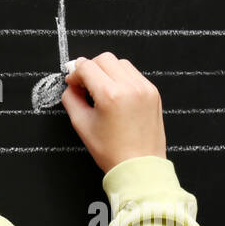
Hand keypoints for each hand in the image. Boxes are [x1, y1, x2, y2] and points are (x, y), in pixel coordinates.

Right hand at [60, 52, 166, 172]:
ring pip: (121, 63)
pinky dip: (122, 78)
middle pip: (104, 59)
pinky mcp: (153, 93)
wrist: (140, 166)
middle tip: (85, 84)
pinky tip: (116, 94)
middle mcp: (130, 87)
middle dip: (91, 68)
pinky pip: (134, 74)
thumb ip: (71, 99)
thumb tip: (71, 85)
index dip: (75, 73)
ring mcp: (145, 88)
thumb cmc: (112, 151)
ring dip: (107, 71)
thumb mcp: (81, 125)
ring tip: (102, 89)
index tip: (72, 83)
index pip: (87, 67)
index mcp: (110, 95)